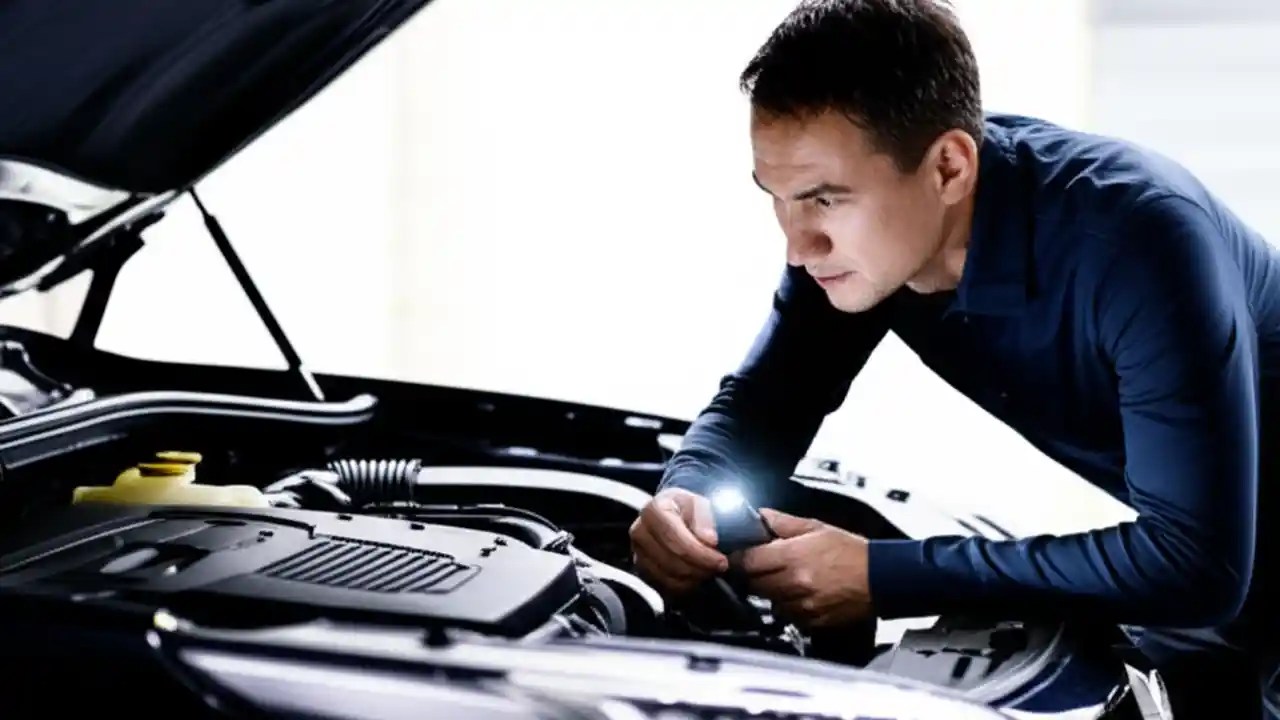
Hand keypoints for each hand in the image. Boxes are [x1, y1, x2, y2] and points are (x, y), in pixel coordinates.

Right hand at [630, 487, 728, 594]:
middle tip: (721, 566)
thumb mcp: (703, 504)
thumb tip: (708, 539)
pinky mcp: (643, 572)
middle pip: (669, 559)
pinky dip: (686, 586)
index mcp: (653, 510)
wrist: (680, 518)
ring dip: (695, 577)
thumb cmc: (691, 511)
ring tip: (711, 569)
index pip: (671, 535)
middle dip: (700, 567)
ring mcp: (639, 554)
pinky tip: (699, 575)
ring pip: (668, 577)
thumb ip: (706, 518)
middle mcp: (639, 532)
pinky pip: (666, 588)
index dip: (697, 551)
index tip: (720, 558)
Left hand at [739, 508, 871, 627]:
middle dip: (754, 575)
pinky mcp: (811, 621)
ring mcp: (802, 605)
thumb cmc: (851, 551)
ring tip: (786, 580)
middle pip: (753, 584)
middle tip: (763, 567)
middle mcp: (793, 583)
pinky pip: (788, 615)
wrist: (880, 578)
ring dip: (771, 592)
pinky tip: (800, 594)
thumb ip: (783, 523)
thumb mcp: (816, 528)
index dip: (740, 559)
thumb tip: (760, 515)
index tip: (741, 556)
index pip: (747, 562)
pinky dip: (789, 606)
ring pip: (769, 602)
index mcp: (791, 556)